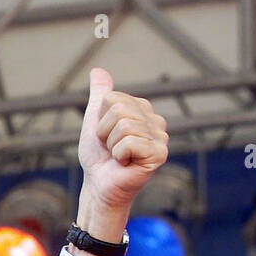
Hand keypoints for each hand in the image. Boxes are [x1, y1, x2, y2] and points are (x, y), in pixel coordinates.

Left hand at [77, 67, 168, 226]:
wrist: (99, 185)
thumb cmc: (98, 156)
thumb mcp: (94, 121)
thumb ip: (100, 95)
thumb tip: (97, 70)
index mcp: (142, 109)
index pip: (113, 98)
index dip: (100, 120)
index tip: (105, 136)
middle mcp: (155, 120)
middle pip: (120, 109)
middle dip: (105, 132)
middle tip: (110, 148)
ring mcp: (160, 137)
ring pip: (124, 126)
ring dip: (111, 145)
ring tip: (117, 156)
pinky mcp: (159, 154)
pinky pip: (130, 142)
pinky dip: (119, 155)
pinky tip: (125, 164)